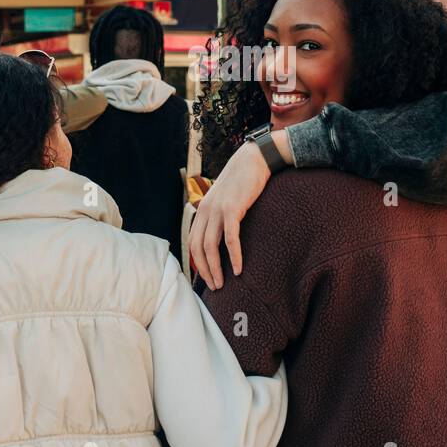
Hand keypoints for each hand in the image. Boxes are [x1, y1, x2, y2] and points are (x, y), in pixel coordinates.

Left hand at [189, 131, 289, 289]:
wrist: (253, 159)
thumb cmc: (243, 181)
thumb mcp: (226, 199)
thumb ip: (220, 215)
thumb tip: (222, 235)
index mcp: (202, 210)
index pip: (192, 242)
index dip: (196, 262)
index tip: (205, 277)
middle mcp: (205, 211)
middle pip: (197, 248)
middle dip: (204, 270)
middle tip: (214, 287)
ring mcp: (217, 210)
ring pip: (210, 246)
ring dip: (216, 268)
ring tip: (222, 284)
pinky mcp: (233, 209)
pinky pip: (230, 238)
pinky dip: (233, 256)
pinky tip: (238, 269)